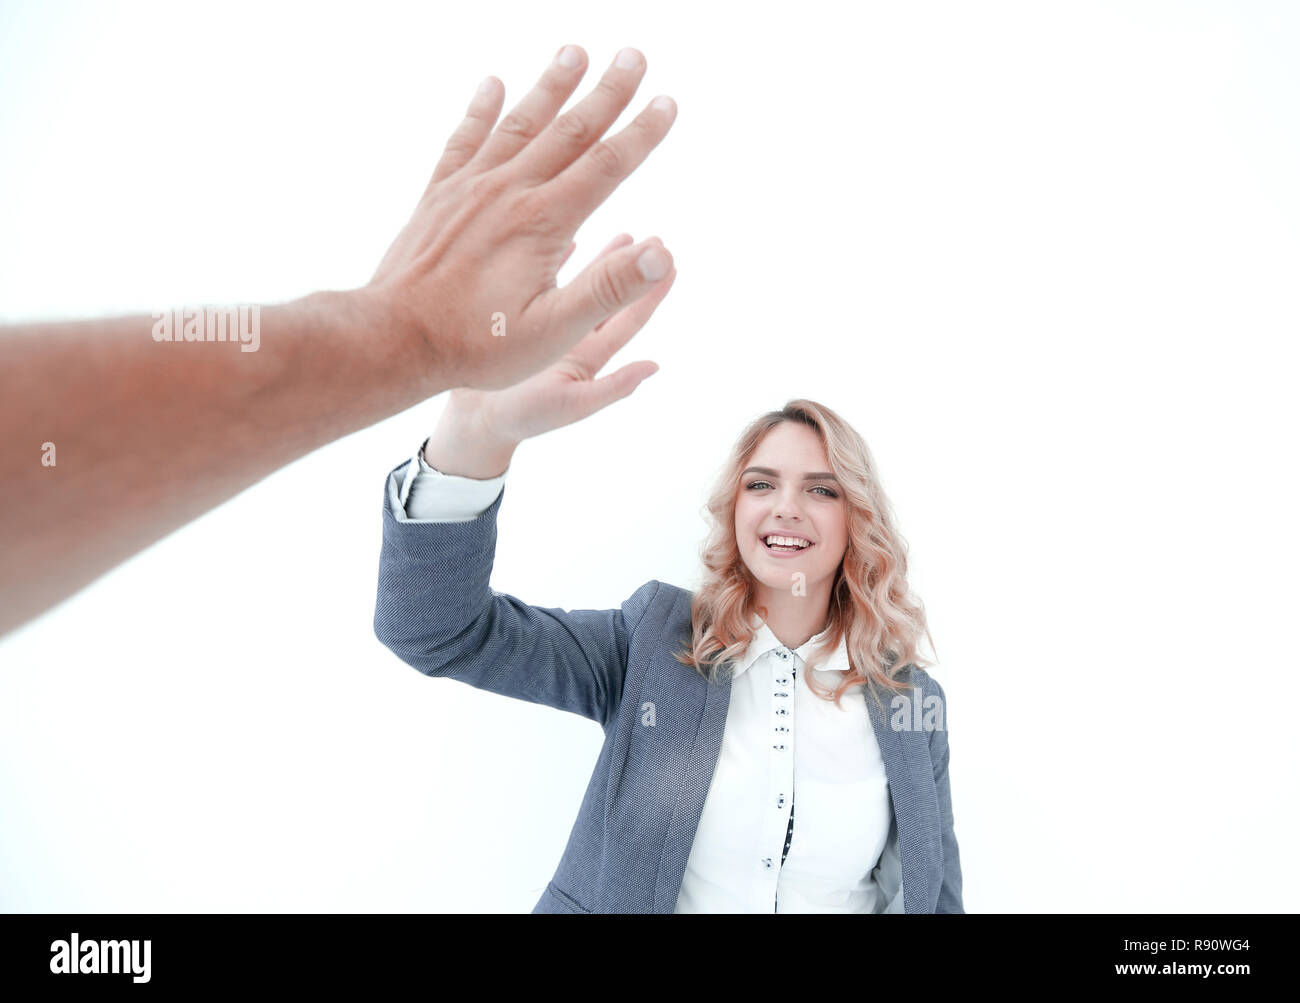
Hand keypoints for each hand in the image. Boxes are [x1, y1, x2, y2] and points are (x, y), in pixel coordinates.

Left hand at [366, 45, 676, 392]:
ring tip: (574, 52)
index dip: (641, 134)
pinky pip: (464, 140)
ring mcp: (470, 188)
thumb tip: (659, 253)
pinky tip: (491, 85)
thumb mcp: (554, 330)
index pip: (606, 166)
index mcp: (544, 221)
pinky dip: (480, 110)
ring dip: (550, 87)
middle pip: (569, 131)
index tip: (667, 102)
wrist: (395, 337)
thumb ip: (608, 289)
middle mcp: (509, 191)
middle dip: (606, 92)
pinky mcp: (439, 196)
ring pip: (520, 124)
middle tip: (634, 56)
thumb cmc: (477, 344)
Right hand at [451, 232, 674, 444]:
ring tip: (625, 234)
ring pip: (583, 286)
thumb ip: (612, 387)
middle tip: (655, 239)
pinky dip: (556, 262)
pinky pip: (541, 282)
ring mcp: (548, 326)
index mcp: (589, 356)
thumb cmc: (522, 417)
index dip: (651, 294)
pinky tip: (567, 240)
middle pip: (612, 296)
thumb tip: (655, 365)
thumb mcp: (571, 403)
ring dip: (603, 261)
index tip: (672, 265)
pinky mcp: (519, 316)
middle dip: (634, 269)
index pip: (628, 320)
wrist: (474, 417)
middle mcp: (574, 338)